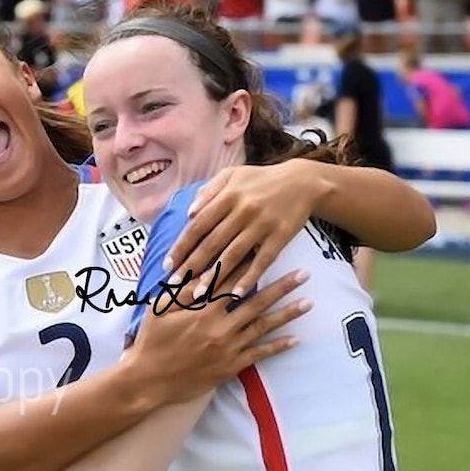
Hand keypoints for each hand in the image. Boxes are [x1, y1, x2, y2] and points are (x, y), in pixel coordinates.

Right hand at [127, 267, 311, 406]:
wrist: (149, 380)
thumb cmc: (151, 341)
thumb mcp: (159, 309)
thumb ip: (181, 290)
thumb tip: (199, 269)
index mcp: (203, 309)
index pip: (231, 281)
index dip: (250, 264)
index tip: (268, 250)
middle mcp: (220, 326)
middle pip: (257, 301)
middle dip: (282, 286)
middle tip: (304, 274)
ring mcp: (228, 347)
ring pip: (263, 326)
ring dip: (287, 313)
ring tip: (308, 302)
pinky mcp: (230, 366)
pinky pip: (259, 354)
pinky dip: (278, 346)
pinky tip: (295, 338)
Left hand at [163, 161, 322, 298]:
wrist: (302, 182)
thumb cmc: (260, 180)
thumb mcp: (232, 175)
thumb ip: (209, 190)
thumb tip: (189, 213)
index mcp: (228, 195)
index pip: (198, 225)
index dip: (181, 246)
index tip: (167, 265)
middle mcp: (243, 210)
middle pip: (212, 242)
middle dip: (191, 266)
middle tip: (175, 285)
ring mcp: (262, 224)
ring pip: (233, 254)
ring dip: (215, 276)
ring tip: (199, 295)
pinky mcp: (280, 236)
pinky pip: (262, 261)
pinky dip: (249, 278)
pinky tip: (236, 293)